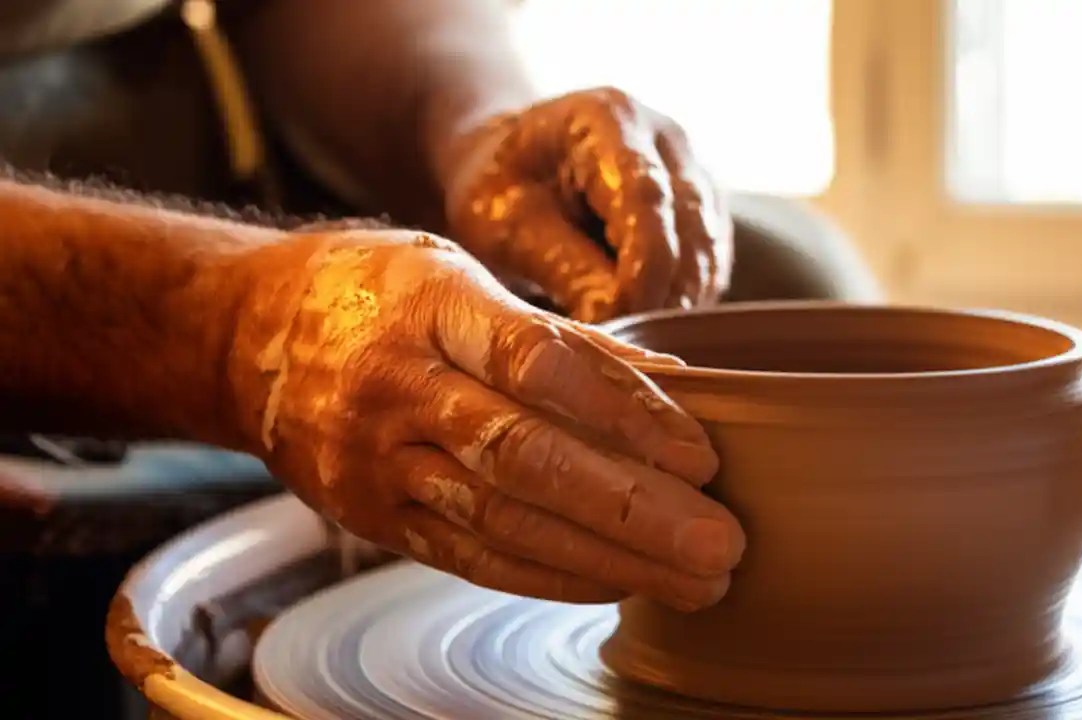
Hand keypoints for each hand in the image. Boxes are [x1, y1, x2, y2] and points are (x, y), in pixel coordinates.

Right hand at [228, 229, 744, 608]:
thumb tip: (670, 383)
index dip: (625, 413)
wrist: (244, 336)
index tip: (701, 454)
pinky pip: (467, 553)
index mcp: (430, 306)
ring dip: (607, 558)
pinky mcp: (369, 514)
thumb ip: (556, 332)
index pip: (539, 363)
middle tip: (718, 543)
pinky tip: (616, 584)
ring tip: (690, 580)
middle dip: (632, 510)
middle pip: (525, 458)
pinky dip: (549, 574)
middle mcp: (397, 387)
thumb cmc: (370, 290)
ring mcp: (375, 460)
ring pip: (502, 519)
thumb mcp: (456, 273)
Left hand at [442, 87, 732, 322]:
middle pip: (691, 228)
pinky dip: (683, 302)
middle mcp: (666, 139)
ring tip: (625, 336)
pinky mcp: (706, 210)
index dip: (643, 268)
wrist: (514, 166)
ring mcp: (694, 172)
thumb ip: (563, 266)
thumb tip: (615, 322)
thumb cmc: (500, 190)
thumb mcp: (507, 225)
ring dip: (675, 304)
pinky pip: (711, 267)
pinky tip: (642, 322)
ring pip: (708, 253)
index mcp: (608, 120)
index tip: (621, 321)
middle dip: (662, 295)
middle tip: (620, 345)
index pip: (647, 199)